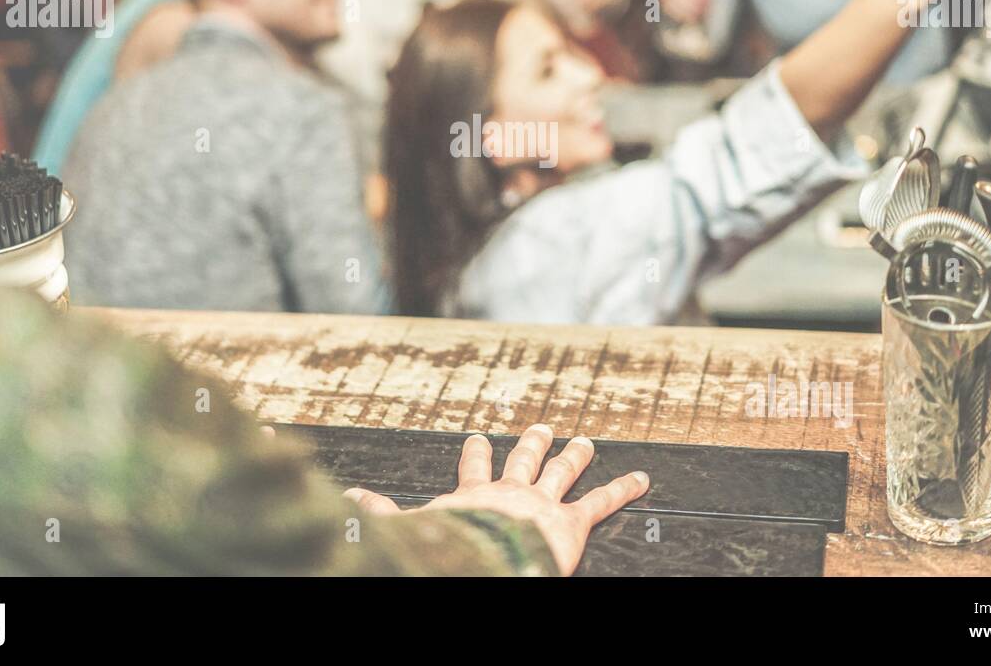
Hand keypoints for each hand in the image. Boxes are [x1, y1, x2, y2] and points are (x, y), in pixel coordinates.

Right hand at [344, 423, 649, 575]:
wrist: (483, 563)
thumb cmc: (448, 549)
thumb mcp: (410, 530)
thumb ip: (382, 515)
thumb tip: (346, 501)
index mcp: (475, 495)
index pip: (474, 468)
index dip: (478, 453)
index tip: (480, 437)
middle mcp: (511, 492)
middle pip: (524, 460)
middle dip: (534, 443)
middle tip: (543, 427)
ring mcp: (543, 504)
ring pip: (563, 471)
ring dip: (576, 456)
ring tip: (586, 441)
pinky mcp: (569, 522)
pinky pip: (601, 502)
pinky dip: (624, 490)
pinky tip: (645, 480)